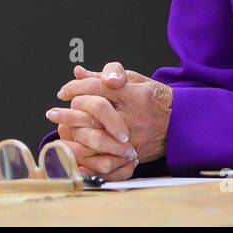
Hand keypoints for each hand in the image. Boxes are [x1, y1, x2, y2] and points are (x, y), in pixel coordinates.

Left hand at [48, 62, 172, 174]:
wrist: (179, 124)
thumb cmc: (153, 98)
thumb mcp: (134, 80)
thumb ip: (105, 76)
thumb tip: (78, 71)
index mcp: (133, 94)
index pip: (99, 88)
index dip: (76, 88)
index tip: (63, 92)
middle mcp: (132, 116)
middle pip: (94, 113)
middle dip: (69, 113)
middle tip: (52, 113)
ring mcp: (133, 138)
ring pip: (97, 138)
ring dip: (74, 136)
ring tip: (59, 132)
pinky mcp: (133, 155)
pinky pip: (106, 160)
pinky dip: (87, 158)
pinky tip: (74, 153)